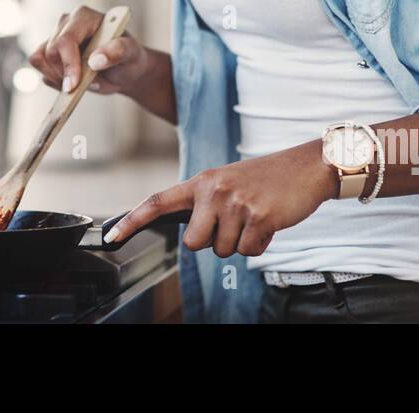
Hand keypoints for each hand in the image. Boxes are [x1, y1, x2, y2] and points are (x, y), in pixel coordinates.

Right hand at [28, 4, 154, 96]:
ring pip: (39, 59)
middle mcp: (66, 23)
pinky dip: (53, 80)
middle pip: (50, 52)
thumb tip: (96, 60)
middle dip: (64, 74)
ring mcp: (55, 37)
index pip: (65, 39)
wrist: (123, 70)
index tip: (74, 84)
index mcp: (85, 17)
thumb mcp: (132, 54)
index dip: (68, 63)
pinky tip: (72, 82)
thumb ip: (119, 52)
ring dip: (56, 77)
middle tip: (83, 84)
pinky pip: (40, 69)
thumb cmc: (128, 58)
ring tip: (78, 82)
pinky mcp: (49, 52)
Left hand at [103, 141, 336, 257]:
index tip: (112, 236)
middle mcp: (214, 190)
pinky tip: (269, 222)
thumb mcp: (228, 182)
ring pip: (223, 250)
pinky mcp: (258, 216)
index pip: (158, 201)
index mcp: (202, 181)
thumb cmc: (267, 179)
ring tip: (256, 216)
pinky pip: (249, 251)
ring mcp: (235, 203)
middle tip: (235, 222)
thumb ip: (205, 203)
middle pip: (194, 243)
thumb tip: (191, 235)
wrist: (307, 167)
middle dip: (214, 242)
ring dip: (241, 242)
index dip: (132, 220)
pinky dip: (261, 244)